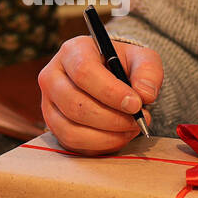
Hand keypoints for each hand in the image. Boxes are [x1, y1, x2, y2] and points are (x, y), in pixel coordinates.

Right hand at [38, 37, 160, 154]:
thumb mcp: (142, 59)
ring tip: (130, 129)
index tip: (136, 104)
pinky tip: (118, 136)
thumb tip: (145, 95)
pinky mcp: (53, 126)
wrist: (110, 78)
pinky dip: (99, 146)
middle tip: (137, 121)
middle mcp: (52, 77)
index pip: (84, 72)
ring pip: (70, 129)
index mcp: (72, 51)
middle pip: (75, 104)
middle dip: (111, 119)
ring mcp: (49, 104)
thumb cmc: (123, 66)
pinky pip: (72, 144)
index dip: (110, 92)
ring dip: (106, 136)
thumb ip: (148, 72)